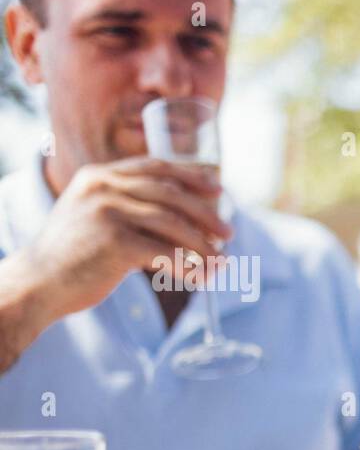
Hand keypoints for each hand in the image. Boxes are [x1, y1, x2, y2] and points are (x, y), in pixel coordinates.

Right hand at [14, 157, 230, 324]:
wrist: (40, 282)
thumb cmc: (74, 254)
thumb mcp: (94, 216)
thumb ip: (127, 206)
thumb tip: (185, 218)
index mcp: (99, 176)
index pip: (155, 167)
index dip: (191, 177)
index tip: (218, 190)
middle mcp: (103, 187)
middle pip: (171, 194)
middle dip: (206, 214)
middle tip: (228, 233)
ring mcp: (108, 212)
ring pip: (173, 225)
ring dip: (203, 246)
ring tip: (221, 261)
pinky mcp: (116, 242)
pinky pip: (167, 254)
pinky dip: (190, 267)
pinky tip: (203, 278)